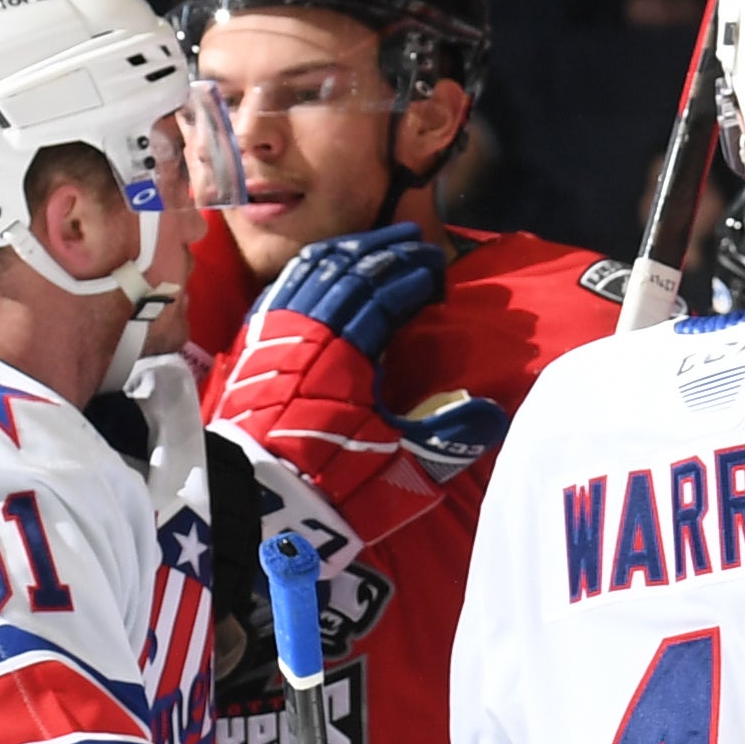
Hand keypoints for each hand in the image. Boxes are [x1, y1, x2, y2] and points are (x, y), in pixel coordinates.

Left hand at [216, 230, 483, 533]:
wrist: (251, 503)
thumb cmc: (330, 483)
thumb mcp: (400, 467)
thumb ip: (449, 436)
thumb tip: (493, 413)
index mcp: (345, 350)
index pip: (384, 294)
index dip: (414, 277)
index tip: (439, 269)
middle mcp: (308, 328)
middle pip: (350, 272)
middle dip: (386, 252)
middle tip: (417, 241)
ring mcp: (274, 331)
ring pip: (313, 270)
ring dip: (347, 250)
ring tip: (376, 241)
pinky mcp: (252, 344)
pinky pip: (282, 286)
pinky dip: (307, 267)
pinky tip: (320, 263)